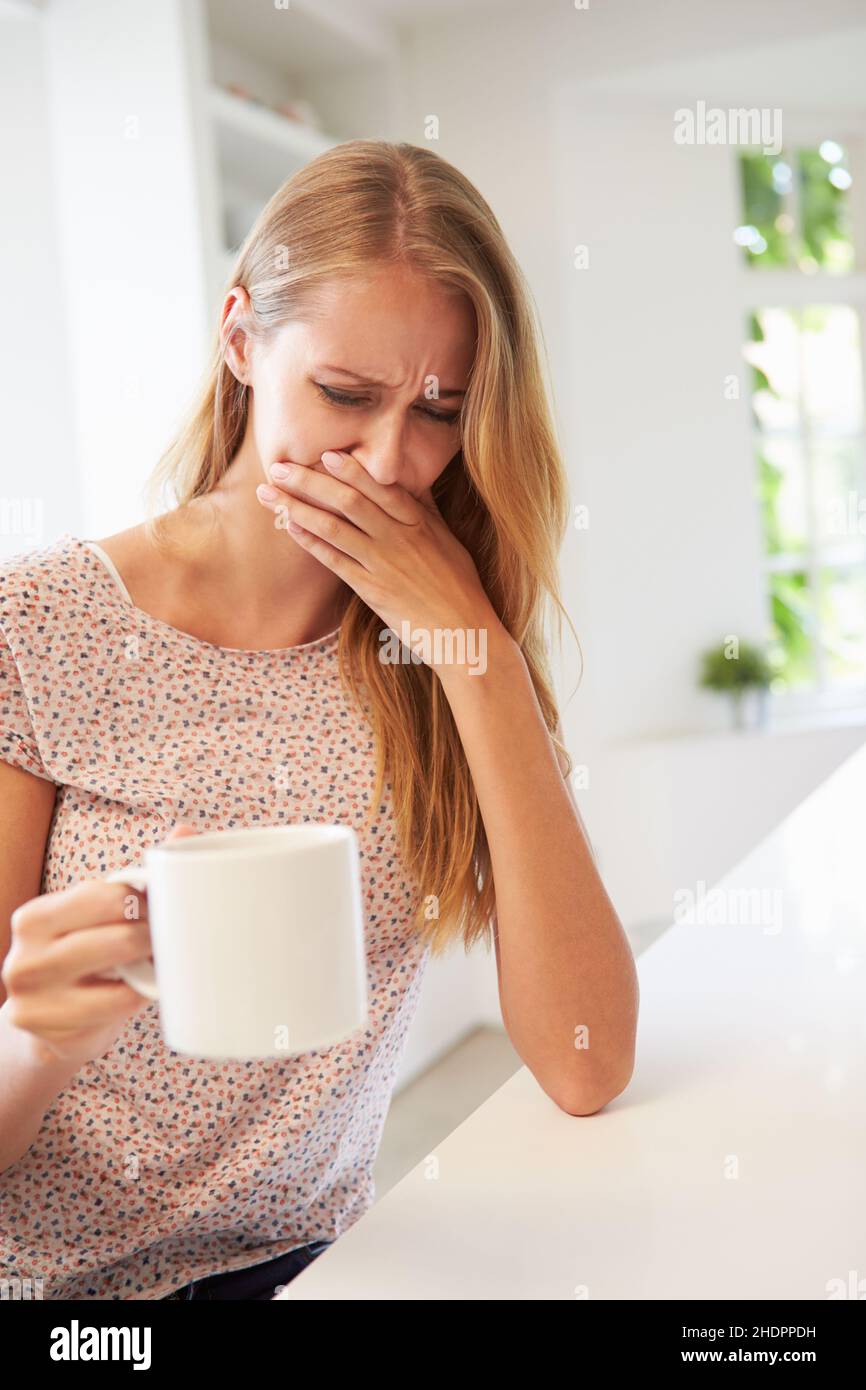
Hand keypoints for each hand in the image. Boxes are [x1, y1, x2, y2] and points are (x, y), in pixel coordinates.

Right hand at [1, 824, 197, 1068]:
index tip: (158, 907)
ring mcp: (33, 1000)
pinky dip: (136, 998)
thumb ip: (135, 877)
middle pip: (116, 939)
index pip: (104, 897)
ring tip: (153, 962)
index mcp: (35, 917)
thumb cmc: (82, 956)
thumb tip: (185, 831)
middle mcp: (25, 957)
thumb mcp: (96, 915)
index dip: (143, 901)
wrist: (48, 1021)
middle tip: (164, 939)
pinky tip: (136, 990)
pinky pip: (115, 1010)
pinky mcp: (49, 1033)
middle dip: (151, 937)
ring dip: (148, 969)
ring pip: (119, 978)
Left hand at [255, 451, 501, 673]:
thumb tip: (413, 480)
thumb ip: (427, 510)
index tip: (325, 453)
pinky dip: (311, 542)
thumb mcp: (448, 540)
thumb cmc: (459, 586)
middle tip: (278, 467)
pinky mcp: (372, 590)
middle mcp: (399, 538)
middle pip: (349, 501)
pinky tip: (290, 527)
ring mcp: (384, 564)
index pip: (381, 488)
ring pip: (334, 528)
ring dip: (297, 507)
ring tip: (268, 494)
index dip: (352, 469)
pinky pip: (334, 561)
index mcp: (419, 523)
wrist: (463, 631)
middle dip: (310, 481)